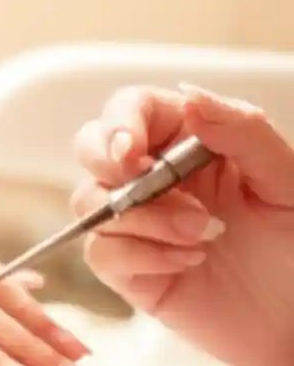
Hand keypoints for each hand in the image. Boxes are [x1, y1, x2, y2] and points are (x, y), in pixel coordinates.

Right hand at [73, 84, 293, 365]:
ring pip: (91, 201)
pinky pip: (101, 252)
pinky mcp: (129, 269)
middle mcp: (157, 179)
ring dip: (144, 217)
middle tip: (139, 178)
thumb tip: (191, 96)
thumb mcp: (287, 180)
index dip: (120, 121)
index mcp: (191, 143)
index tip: (132, 148)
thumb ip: (243, 131)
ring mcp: (138, 224)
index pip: (133, 108)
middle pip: (90, 147)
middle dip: (105, 161)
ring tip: (201, 235)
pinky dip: (142, 255)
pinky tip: (187, 261)